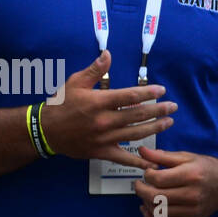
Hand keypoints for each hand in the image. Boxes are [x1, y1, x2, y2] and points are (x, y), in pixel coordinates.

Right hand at [39, 51, 175, 169]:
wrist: (44, 131)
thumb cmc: (61, 104)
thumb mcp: (76, 82)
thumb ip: (95, 69)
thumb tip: (108, 53)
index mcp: (99, 102)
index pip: (130, 96)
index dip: (148, 93)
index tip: (162, 90)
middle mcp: (103, 121)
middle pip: (137, 115)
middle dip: (159, 110)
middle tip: (173, 107)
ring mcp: (103, 138)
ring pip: (135, 134)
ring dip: (155, 128)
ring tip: (169, 122)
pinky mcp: (100, 152)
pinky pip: (122, 158)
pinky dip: (138, 162)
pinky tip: (152, 163)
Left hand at [134, 147, 217, 216]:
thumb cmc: (207, 169)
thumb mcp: (187, 157)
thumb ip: (163, 155)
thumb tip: (142, 151)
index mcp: (191, 175)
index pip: (158, 179)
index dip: (147, 174)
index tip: (148, 171)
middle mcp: (192, 194)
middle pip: (155, 196)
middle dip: (141, 189)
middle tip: (139, 183)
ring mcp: (191, 210)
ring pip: (157, 211)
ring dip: (145, 202)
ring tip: (146, 194)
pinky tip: (148, 208)